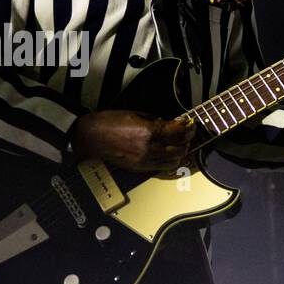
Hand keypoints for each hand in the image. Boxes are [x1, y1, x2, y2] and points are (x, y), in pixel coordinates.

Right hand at [69, 110, 196, 172]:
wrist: (92, 136)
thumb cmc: (110, 122)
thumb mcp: (136, 114)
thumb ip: (156, 121)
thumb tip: (170, 125)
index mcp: (149, 132)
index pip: (178, 132)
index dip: (188, 128)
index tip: (190, 124)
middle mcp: (149, 148)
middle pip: (179, 148)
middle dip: (186, 140)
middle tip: (187, 134)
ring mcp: (145, 161)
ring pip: (174, 161)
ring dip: (180, 153)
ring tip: (180, 145)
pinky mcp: (140, 169)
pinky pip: (162, 168)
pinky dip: (169, 161)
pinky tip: (169, 154)